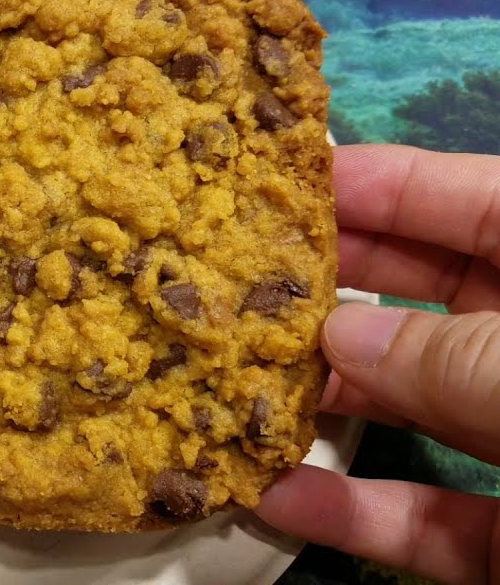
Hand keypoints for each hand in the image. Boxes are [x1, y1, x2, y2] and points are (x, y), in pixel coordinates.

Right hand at [256, 144, 499, 583]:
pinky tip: (273, 498)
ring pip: (410, 408)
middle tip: (226, 276)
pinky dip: (353, 511)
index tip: (276, 181)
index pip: (473, 202)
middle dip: (329, 288)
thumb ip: (453, 358)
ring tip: (227, 381)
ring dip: (322, 401)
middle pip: (425, 299)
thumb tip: (340, 341)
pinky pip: (427, 519)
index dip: (379, 183)